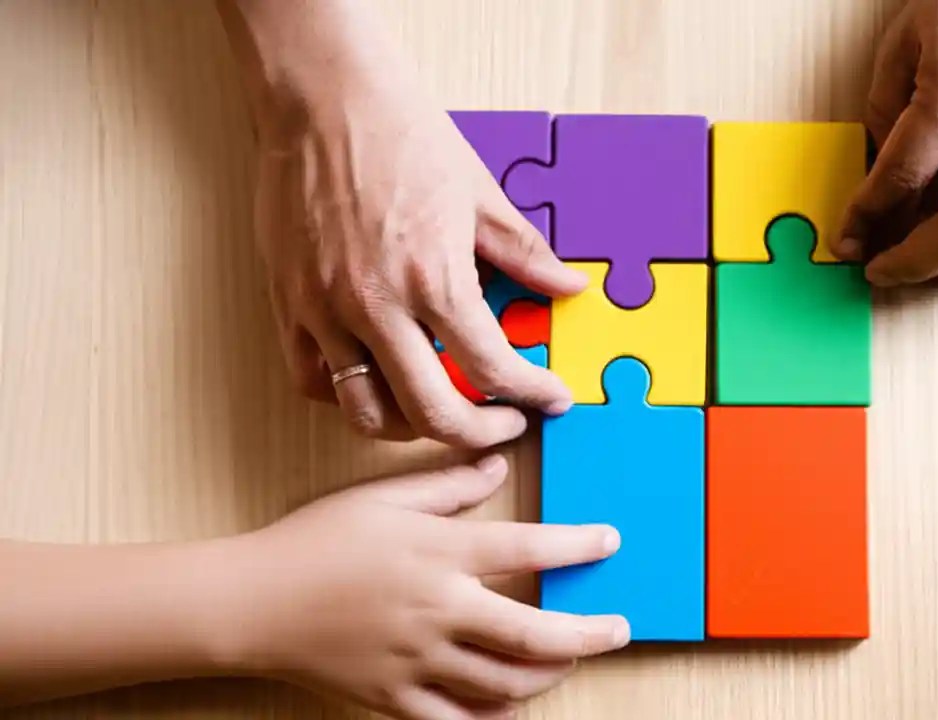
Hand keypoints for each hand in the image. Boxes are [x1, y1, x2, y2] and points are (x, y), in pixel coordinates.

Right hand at [233, 456, 628, 719]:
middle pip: (532, 633)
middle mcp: (437, 609)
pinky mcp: (393, 697)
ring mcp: (416, 660)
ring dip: (550, 675)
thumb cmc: (316, 541)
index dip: (577, 546)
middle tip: (619, 628)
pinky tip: (513, 706)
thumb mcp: (383, 498)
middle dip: (587, 633)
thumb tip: (500, 467)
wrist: (251, 601)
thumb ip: (448, 486)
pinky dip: (493, 718)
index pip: (527, 547)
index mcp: (438, 553)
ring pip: (504, 683)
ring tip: (571, 660)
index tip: (610, 542)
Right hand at [251, 80, 585, 445]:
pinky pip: (313, 381)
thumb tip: (569, 287)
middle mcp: (377, 306)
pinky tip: (378, 383)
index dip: (533, 394)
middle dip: (482, 431)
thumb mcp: (480, 194)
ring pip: (366, 412)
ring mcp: (325, 311)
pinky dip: (348, 398)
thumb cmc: (402, 134)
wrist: (322, 96)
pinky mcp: (288, 304)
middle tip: (506, 422)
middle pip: (433, 413)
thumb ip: (525, 253)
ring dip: (412, 428)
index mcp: (433, 278)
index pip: (493, 369)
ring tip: (441, 412)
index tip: (552, 398)